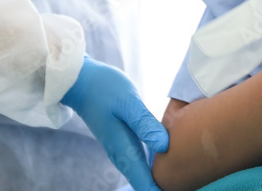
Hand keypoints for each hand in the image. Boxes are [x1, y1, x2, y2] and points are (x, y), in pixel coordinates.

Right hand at [61, 56, 168, 190]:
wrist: (80, 81)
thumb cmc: (105, 89)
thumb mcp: (128, 102)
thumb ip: (144, 124)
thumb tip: (164, 147)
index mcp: (123, 147)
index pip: (142, 179)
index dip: (156, 190)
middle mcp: (119, 152)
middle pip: (140, 179)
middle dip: (157, 187)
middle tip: (181, 187)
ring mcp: (118, 147)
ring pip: (138, 170)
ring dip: (153, 178)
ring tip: (174, 181)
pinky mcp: (119, 139)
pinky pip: (136, 159)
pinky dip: (148, 165)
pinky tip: (161, 161)